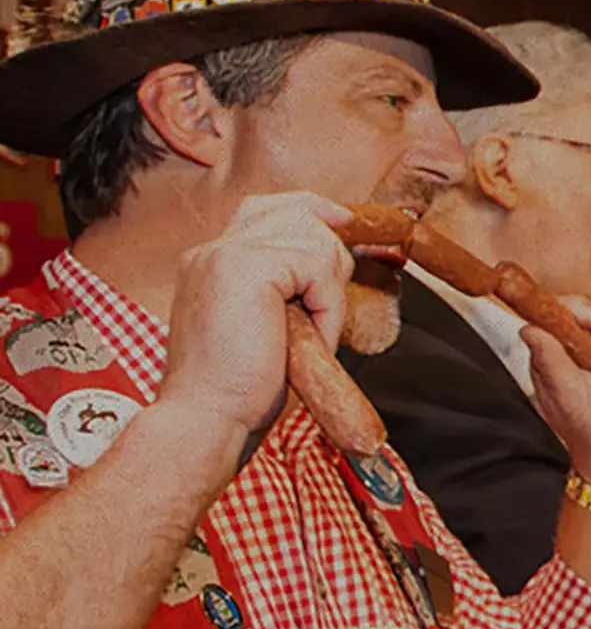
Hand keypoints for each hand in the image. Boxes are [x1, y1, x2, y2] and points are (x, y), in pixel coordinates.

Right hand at [161, 192, 358, 438]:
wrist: (206, 417)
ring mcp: (226, 254)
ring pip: (314, 237)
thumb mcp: (264, 330)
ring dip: (330, 291)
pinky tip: (309, 338)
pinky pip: (316, 266)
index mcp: (212, 262)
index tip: (346, 225)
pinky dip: (328, 305)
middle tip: (323, 314)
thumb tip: (330, 269)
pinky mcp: (248, 267)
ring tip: (310, 334)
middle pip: (297, 212)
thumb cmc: (237, 391)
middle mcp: (213, 250)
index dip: (314, 212)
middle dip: (331, 258)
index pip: (267, 210)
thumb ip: (283, 293)